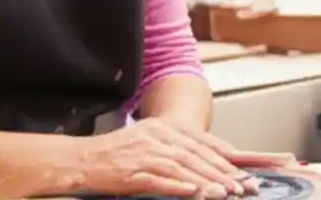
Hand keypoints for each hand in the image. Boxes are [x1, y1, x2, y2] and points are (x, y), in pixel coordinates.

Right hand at [76, 117, 288, 197]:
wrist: (80, 159)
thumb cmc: (113, 154)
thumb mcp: (147, 141)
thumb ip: (173, 149)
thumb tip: (200, 165)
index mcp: (162, 128)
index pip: (199, 143)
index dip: (222, 158)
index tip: (241, 172)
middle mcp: (156, 137)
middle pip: (195, 155)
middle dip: (220, 172)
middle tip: (240, 186)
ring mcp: (145, 153)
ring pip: (183, 168)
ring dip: (206, 182)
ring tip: (224, 193)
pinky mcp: (132, 171)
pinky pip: (159, 180)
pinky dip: (178, 187)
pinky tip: (193, 193)